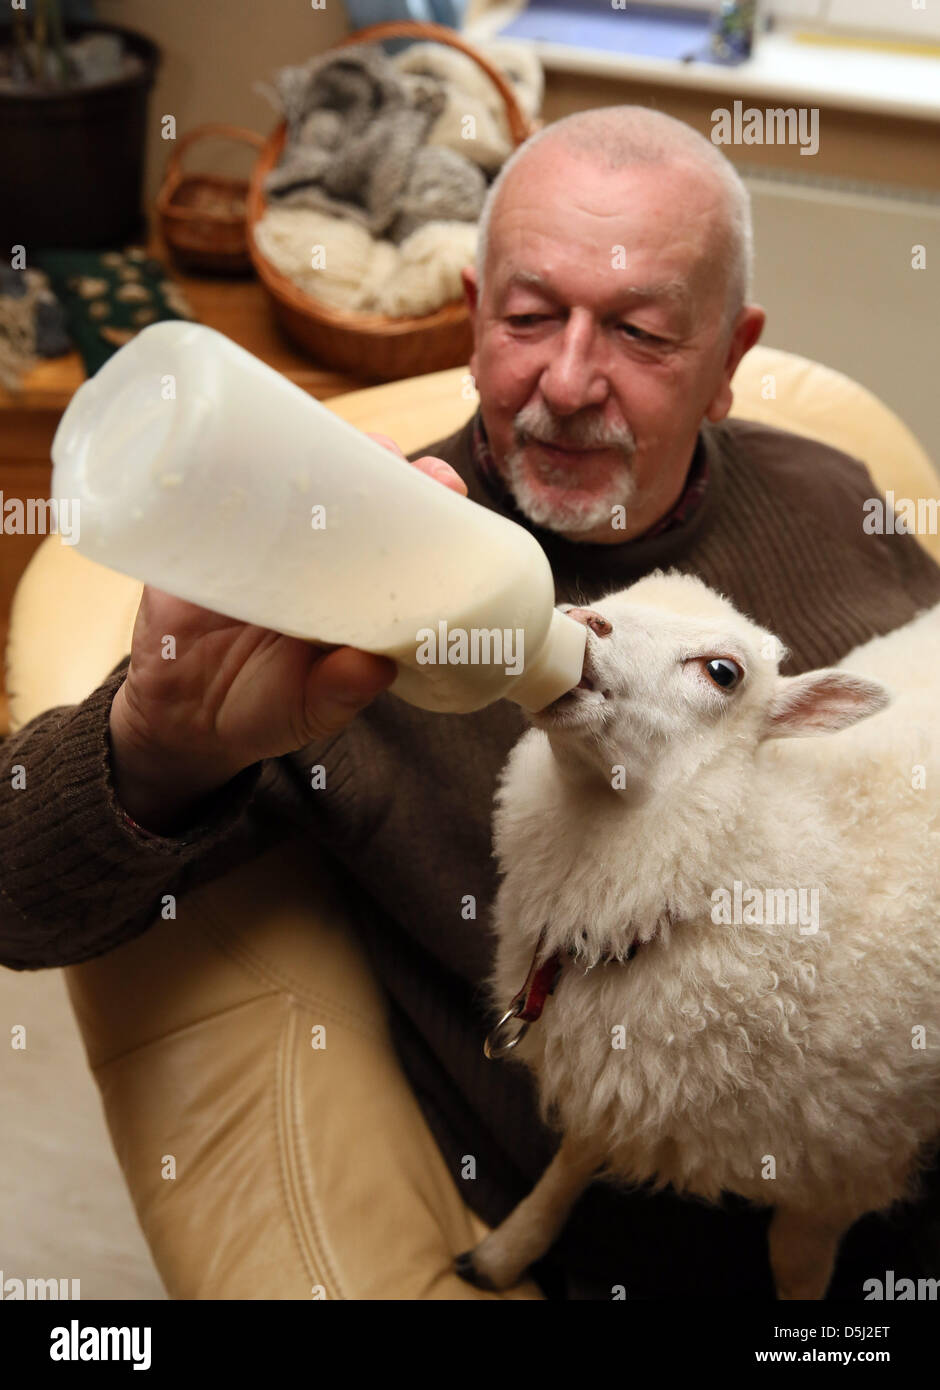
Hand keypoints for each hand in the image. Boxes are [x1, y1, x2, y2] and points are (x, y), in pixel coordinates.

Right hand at [108, 434, 466, 830]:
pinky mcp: (199, 540)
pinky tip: (249, 443)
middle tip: (395, 455)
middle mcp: (308, 558)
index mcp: (348, 590)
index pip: (392, 539)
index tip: (445, 486)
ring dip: (314, 450)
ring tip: (341, 440)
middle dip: (377, 464)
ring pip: (289, 482)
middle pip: (348, 494)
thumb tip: (377, 669)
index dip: (421, 508)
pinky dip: (230, 466)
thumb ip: (340, 692)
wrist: (176, 718)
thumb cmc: (259, 709)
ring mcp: (254, 543)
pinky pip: (214, 494)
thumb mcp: (306, 709)